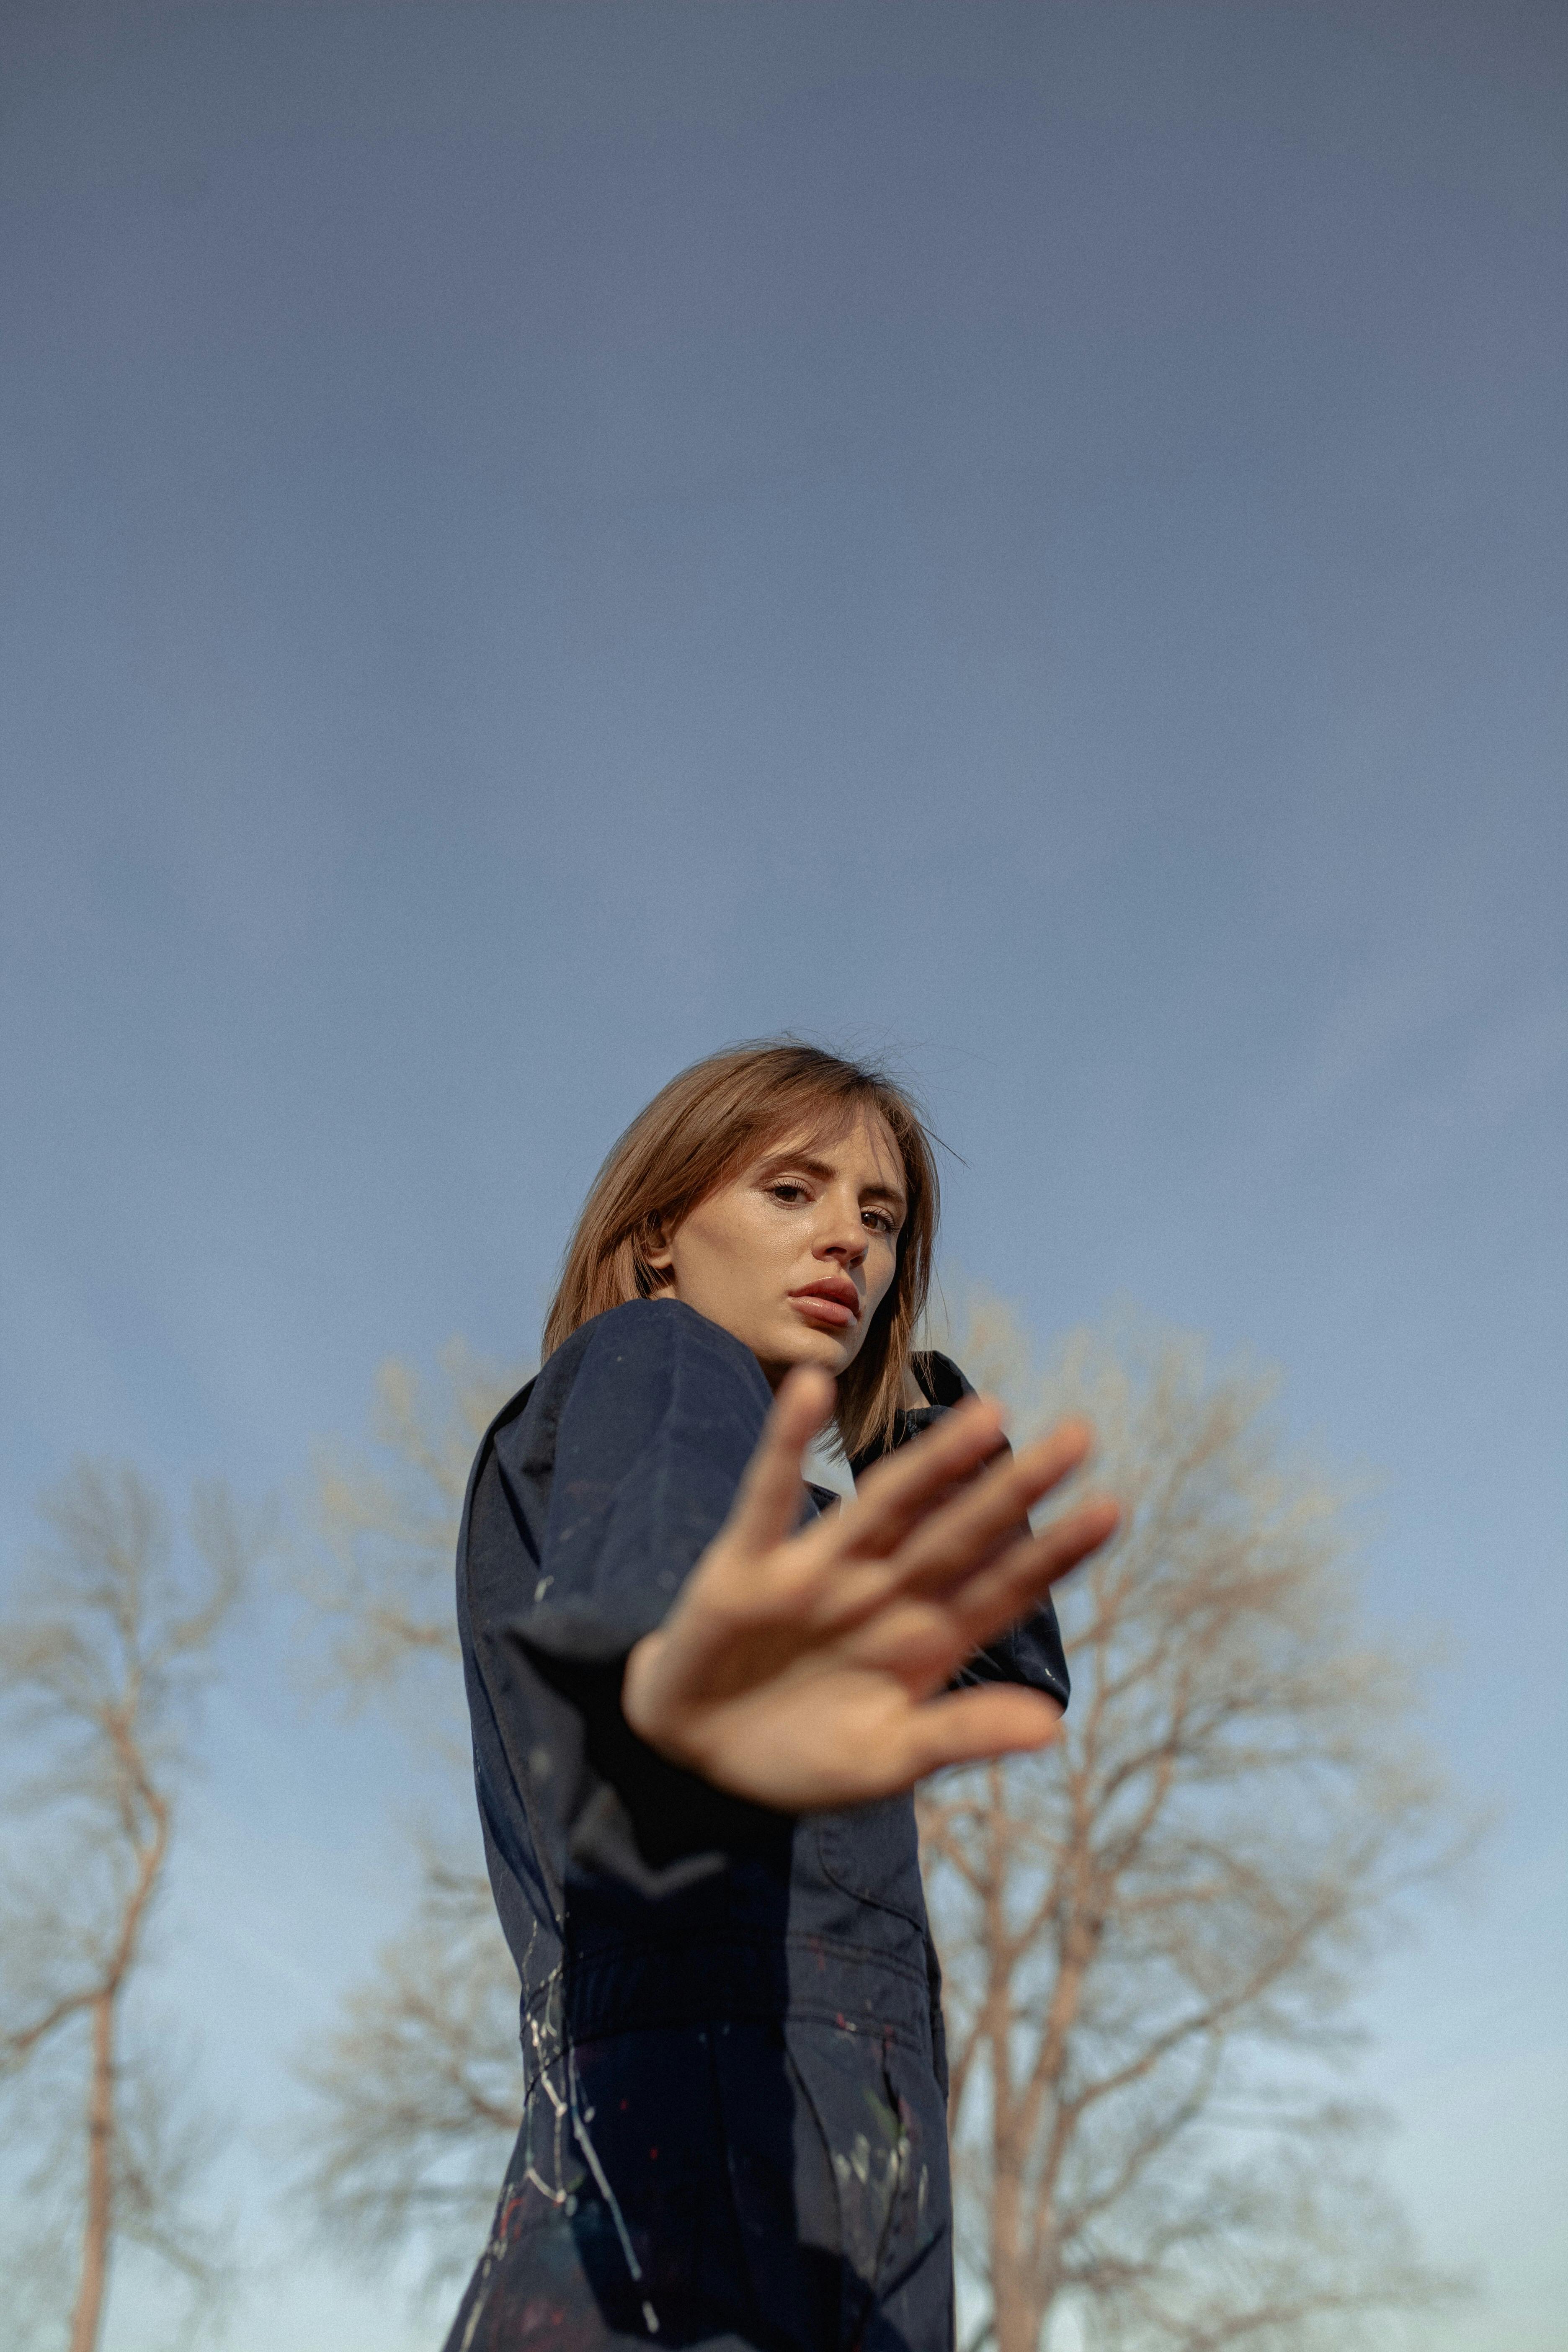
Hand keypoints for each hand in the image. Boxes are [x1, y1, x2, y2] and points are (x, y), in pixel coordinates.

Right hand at [621, 1367, 1118, 1810]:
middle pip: (958, 1533)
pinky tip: (810, 1388)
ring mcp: (816, 1574)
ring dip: (934, 1461)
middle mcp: (880, 1593)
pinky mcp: (747, 1567)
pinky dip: (785, 1442)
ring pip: (885, 1505)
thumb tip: (1053, 1726)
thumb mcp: (886, 1760)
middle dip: (1014, 1489)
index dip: (1052, 1552)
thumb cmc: (803, 1757)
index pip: (1001, 1587)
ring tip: (988, 1414)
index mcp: (923, 1641)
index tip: (1109, 1509)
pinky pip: (768, 1495)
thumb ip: (960, 1735)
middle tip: (1079, 1436)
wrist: (699, 1761)